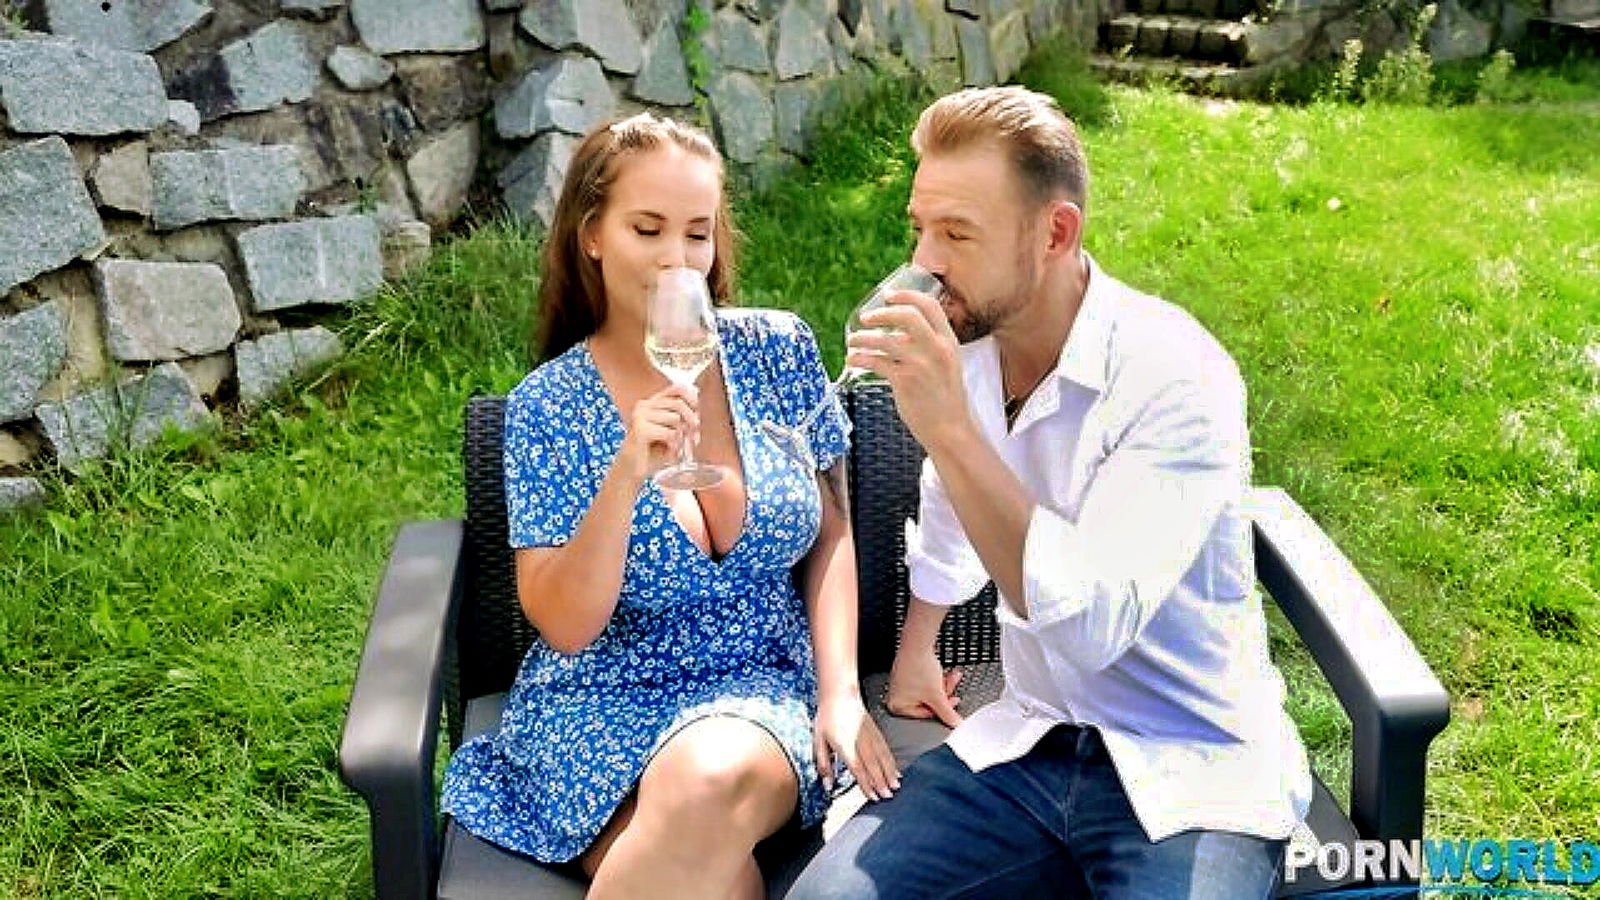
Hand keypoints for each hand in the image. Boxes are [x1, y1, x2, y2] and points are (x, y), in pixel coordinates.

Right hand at [616, 383, 698, 483]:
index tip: (698, 414)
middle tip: (694, 439)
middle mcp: (644, 405)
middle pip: (679, 404)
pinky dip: (674, 445)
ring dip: (681, 437)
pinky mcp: (641, 429)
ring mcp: (640, 416)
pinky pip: (670, 433)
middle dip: (691, 423)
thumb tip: (697, 400)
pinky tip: (669, 452)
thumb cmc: (652, 452)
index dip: (692, 399)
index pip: (678, 388)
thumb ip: (682, 416)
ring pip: (676, 419)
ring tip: (675, 447)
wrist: (632, 470)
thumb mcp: (671, 430)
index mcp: (651, 403)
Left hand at [813, 687, 899, 801]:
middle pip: (873, 765)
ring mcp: (870, 736)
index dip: (866, 783)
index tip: (872, 796)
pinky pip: (886, 749)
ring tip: (895, 787)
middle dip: (881, 782)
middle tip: (888, 797)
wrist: (840, 694)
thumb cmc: (827, 718)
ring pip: (882, 757)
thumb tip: (827, 785)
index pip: (857, 767)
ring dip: (889, 774)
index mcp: (844, 744)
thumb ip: (823, 764)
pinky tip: (896, 772)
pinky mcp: (876, 732)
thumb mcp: (817, 740)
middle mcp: (860, 741)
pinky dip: (892, 762)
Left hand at [846, 289, 973, 452]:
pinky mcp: (905, 382)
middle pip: (907, 316)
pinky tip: (853, 360)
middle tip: (865, 318)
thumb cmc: (945, 398)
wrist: (950, 429)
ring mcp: (921, 365)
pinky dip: (860, 358)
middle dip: (882, 314)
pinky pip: (876, 362)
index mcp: (949, 342)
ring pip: (885, 340)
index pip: (930, 306)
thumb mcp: (947, 364)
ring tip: (852, 342)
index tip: (888, 296)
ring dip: (863, 338)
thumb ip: (929, 346)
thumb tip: (898, 332)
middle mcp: (937, 350)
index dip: (907, 295)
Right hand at [886, 645, 963, 728]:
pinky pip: (925, 682)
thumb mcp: (937, 695)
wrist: (917, 643)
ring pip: (928, 691)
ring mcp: (901, 684)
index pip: (926, 714)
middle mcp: (896, 696)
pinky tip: (944, 673)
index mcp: (897, 706)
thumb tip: (955, 724)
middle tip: (952, 687)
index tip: (953, 702)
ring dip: (942, 684)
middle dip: (943, 693)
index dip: (942, 708)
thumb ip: (947, 713)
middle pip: (928, 702)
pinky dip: (935, 678)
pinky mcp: (907, 674)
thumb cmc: (919, 667)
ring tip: (951, 677)